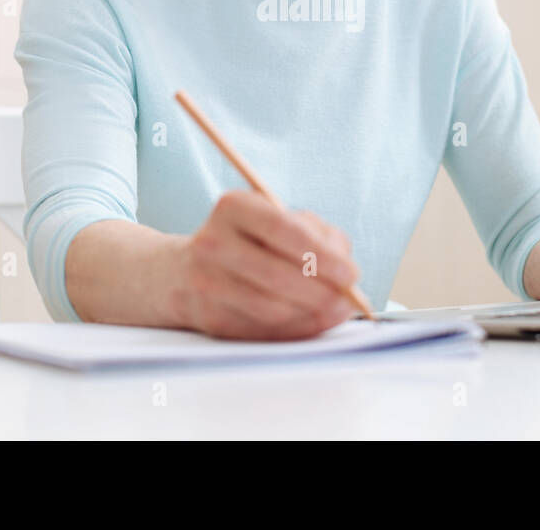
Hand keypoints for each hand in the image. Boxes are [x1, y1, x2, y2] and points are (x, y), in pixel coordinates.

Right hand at [172, 190, 361, 339]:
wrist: (187, 271)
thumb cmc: (253, 241)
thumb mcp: (283, 221)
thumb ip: (322, 238)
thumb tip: (348, 280)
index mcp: (233, 207)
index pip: (282, 229)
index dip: (322, 255)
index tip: (351, 273)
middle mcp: (212, 242)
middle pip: (277, 275)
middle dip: (323, 292)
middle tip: (348, 300)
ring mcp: (205, 283)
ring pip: (272, 309)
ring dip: (312, 314)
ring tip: (332, 309)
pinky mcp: (210, 319)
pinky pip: (263, 331)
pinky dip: (294, 329)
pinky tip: (308, 320)